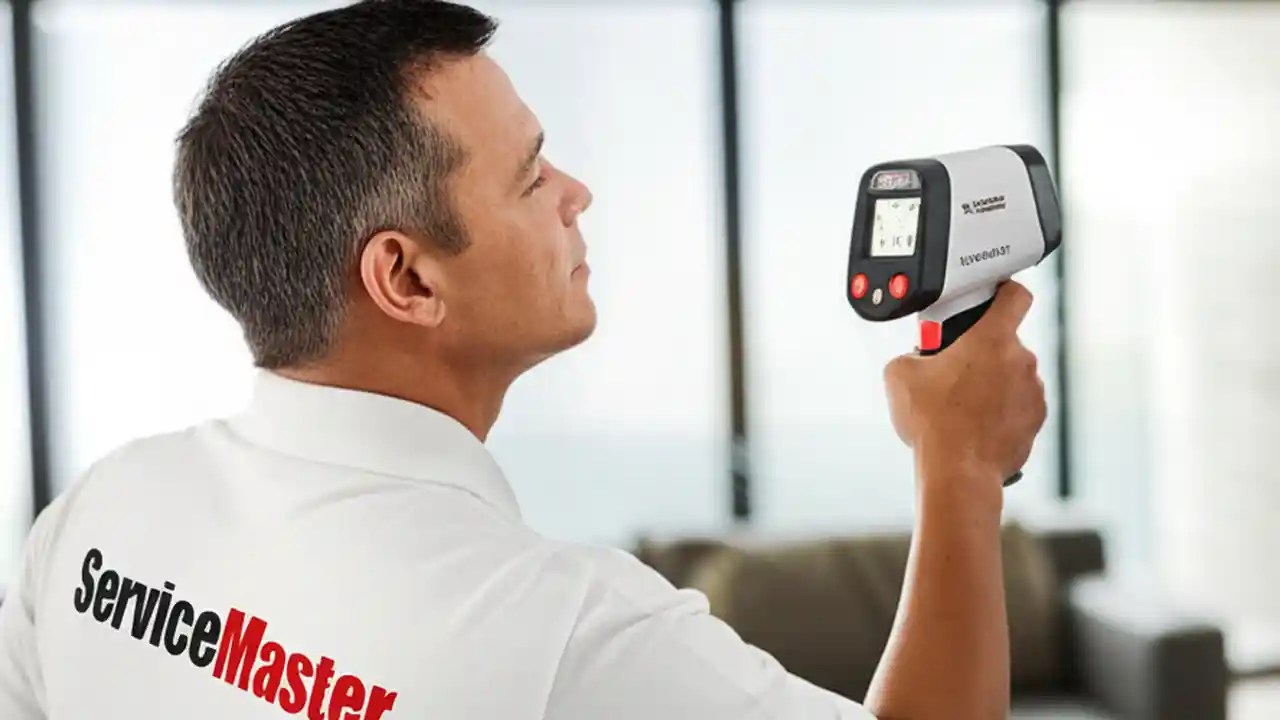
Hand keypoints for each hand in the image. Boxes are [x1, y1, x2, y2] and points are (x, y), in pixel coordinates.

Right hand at [883, 281, 1046, 487]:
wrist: (958, 471)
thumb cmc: (933, 422)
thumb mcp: (899, 374)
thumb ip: (913, 353)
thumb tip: (917, 359)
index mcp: (992, 338)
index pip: (1015, 296)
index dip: (1004, 292)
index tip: (995, 296)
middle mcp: (1021, 361)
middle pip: (1003, 343)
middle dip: (979, 354)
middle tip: (951, 371)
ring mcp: (1033, 392)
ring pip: (1011, 377)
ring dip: (991, 384)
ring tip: (960, 406)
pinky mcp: (1036, 421)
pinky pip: (1017, 406)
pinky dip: (1000, 412)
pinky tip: (974, 425)